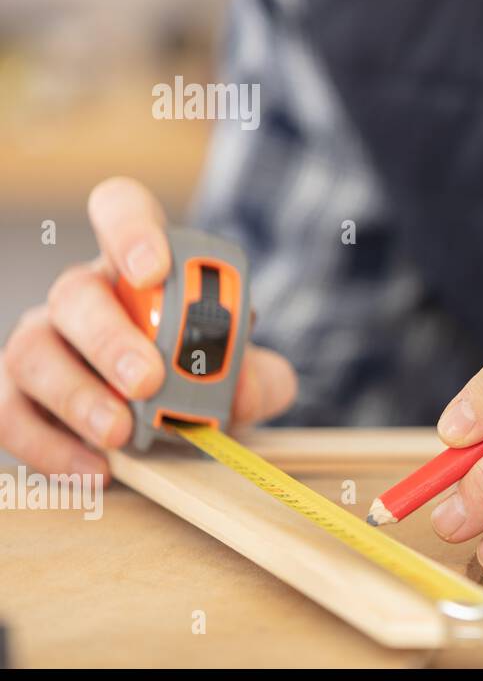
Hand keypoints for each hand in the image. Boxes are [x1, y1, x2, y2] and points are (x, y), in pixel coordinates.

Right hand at [0, 177, 297, 476]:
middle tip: (146, 382)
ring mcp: (43, 340)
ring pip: (31, 351)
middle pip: (74, 292)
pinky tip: (97, 471)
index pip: (120, 209)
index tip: (154, 269)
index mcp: (140, 265)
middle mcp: (84, 294)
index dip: (130, 230)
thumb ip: (260, 375)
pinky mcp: (17, 394)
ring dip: (76, 397)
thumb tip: (246, 387)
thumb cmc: (201, 376)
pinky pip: (9, 413)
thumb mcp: (247, 372)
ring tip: (120, 435)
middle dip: (108, 338)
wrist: (174, 420)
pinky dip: (50, 447)